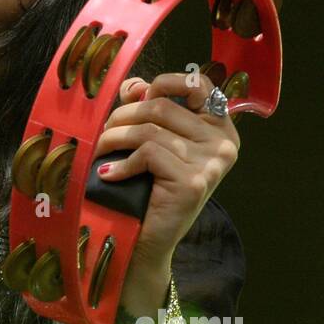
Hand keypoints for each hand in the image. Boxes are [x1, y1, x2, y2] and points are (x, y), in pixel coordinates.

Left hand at [93, 72, 239, 314]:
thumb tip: (133, 85)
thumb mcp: (153, 143)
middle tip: (104, 134)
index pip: (197, 84)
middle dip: (123, 116)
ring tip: (101, 153)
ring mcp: (211, 163)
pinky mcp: (193, 181)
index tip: (137, 97)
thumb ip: (147, 110)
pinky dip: (121, 163)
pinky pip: (148, 154)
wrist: (147, 241)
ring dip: (115, 138)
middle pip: (162, 106)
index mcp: (219, 128)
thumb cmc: (148, 189)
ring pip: (150, 129)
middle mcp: (222, 143)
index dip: (163, 82)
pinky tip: (109, 174)